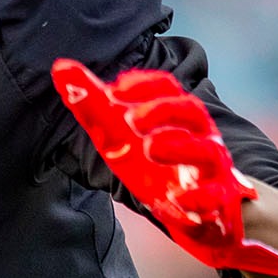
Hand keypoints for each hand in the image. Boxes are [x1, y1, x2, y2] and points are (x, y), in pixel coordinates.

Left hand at [50, 59, 277, 277]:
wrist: (200, 211)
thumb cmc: (156, 162)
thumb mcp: (120, 134)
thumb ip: (93, 103)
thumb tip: (60, 66)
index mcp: (176, 115)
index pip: (167, 87)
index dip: (143, 84)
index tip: (114, 89)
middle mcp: (198, 135)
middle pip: (191, 111)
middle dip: (162, 110)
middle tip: (130, 119)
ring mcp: (211, 168)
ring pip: (208, 151)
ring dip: (180, 147)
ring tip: (150, 148)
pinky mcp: (217, 201)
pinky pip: (215, 197)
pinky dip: (199, 198)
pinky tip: (180, 201)